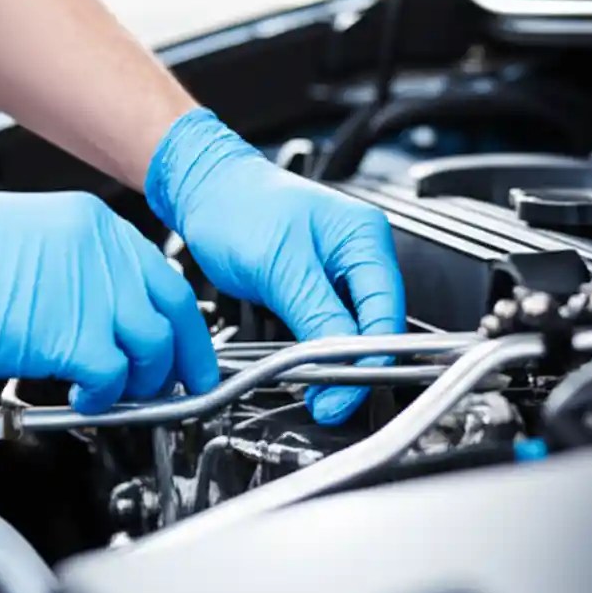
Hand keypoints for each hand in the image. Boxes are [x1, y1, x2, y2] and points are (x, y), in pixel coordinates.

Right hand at [0, 172, 218, 412]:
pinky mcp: (64, 333)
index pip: (166, 279)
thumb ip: (75, 274)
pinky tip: (81, 400)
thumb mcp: (26, 241)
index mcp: (93, 225)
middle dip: (179, 361)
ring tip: (110, 395)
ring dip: (137, 384)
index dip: (182, 326)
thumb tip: (99, 318)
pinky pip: (111, 378)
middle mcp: (100, 251)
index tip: (186, 352)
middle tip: (168, 389)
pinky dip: (102, 398)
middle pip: (173, 316)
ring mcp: (88, 290)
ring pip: (151, 351)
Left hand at [146, 108, 405, 424]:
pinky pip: (332, 322)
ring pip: (355, 328)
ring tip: (318, 388)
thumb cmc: (237, 208)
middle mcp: (362, 251)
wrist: (204, 191)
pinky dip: (321, 345)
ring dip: (337, 359)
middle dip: (355, 366)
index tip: (345, 394)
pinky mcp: (319, 283)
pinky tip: (307, 363)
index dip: (371, 359)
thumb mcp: (279, 267)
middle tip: (329, 401)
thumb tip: (342, 362)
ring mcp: (342, 268)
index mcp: (365, 237)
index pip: (386, 311)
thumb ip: (317, 315)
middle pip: (377, 324)